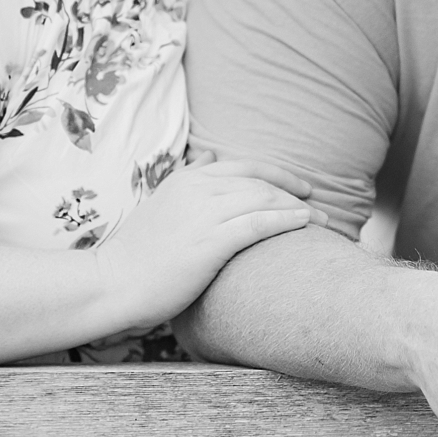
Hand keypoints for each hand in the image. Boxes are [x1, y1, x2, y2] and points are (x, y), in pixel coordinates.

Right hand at [95, 158, 319, 330]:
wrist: (114, 283)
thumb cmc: (139, 253)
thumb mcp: (161, 203)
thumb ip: (187, 178)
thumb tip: (207, 153)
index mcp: (187, 179)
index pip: (245, 165)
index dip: (278, 173)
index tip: (301, 187)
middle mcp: (197, 189)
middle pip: (260, 181)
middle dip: (294, 192)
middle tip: (319, 206)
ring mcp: (203, 215)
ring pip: (263, 199)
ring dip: (298, 208)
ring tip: (323, 222)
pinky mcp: (209, 242)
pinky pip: (257, 223)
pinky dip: (285, 220)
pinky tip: (305, 224)